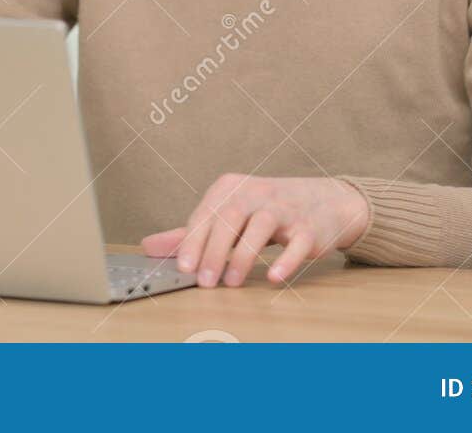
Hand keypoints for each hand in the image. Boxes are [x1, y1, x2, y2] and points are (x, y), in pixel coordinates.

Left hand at [141, 174, 369, 287]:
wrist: (323, 201)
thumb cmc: (265, 210)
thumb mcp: (226, 215)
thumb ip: (190, 233)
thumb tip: (148, 246)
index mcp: (231, 188)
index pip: (206, 213)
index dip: (193, 241)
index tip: (184, 268)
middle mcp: (257, 192)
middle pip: (230, 217)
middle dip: (215, 251)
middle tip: (205, 282)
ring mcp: (286, 208)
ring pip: (262, 226)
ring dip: (244, 256)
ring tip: (232, 282)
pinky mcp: (310, 227)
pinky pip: (298, 241)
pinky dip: (287, 259)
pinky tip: (274, 278)